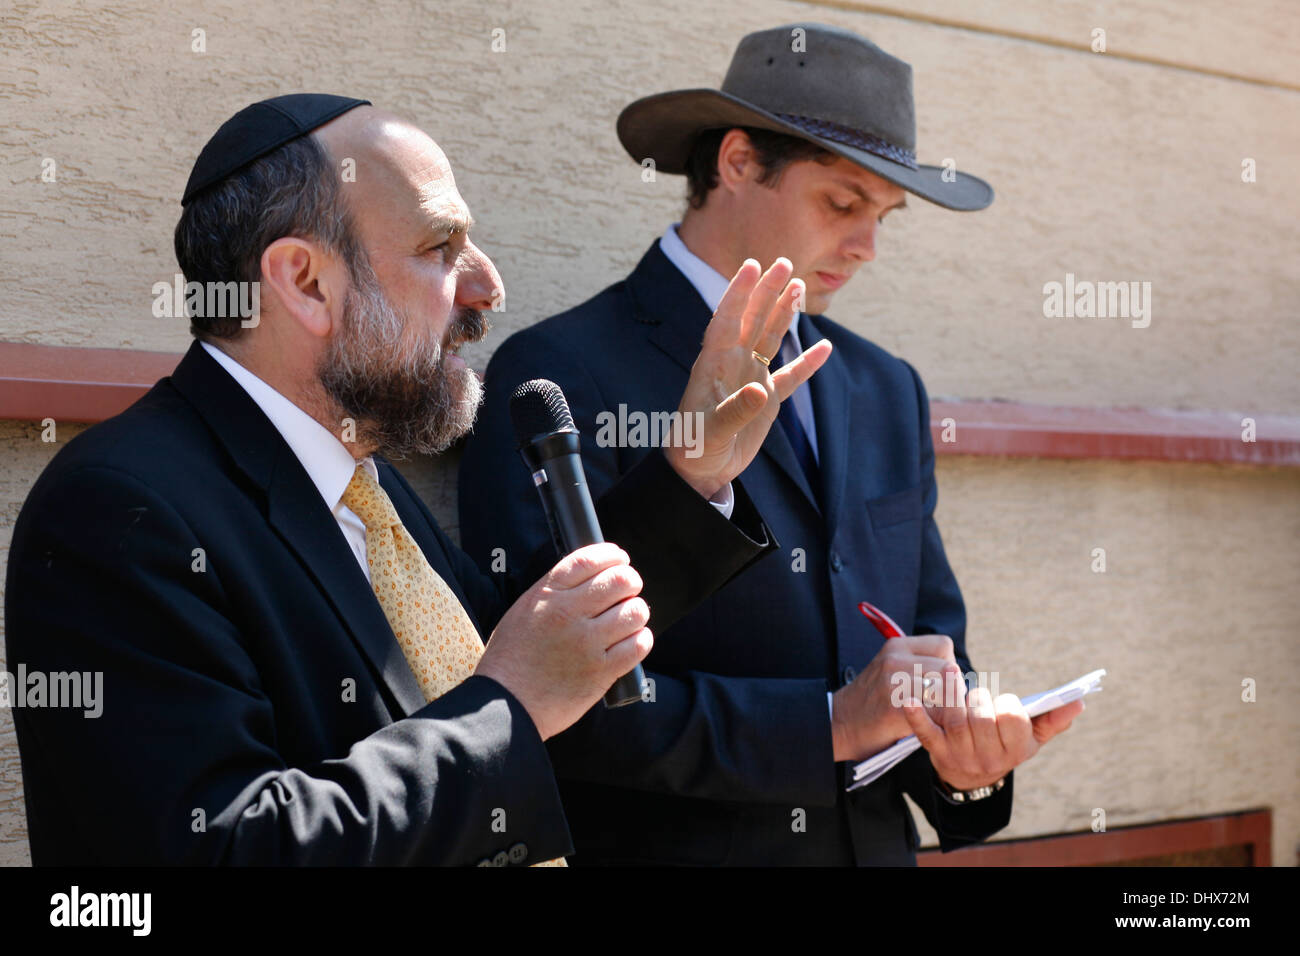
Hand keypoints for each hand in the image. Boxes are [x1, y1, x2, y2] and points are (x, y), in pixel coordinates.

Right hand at [475, 543, 652, 739]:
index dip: (612, 555)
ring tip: (627, 619)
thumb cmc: (512, 658)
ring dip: (636, 612)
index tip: (620, 559)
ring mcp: (587, 643)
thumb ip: (557, 591)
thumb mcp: (525, 610)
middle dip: (630, 581)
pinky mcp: (601, 672)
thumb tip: (594, 575)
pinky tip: (630, 641)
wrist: (506, 705)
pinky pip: (638, 644)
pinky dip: (640, 640)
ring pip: (635, 611)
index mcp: (547, 595)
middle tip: (628, 590)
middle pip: (620, 580)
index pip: (590, 559)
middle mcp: (568, 614)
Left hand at [665, 258, 832, 498]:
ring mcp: (751, 379)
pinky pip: (790, 375)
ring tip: (799, 286)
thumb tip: (760, 390)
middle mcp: (732, 364)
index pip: (726, 320)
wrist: (698, 471)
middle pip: (752, 319)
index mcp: (713, 365)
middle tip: (784, 263)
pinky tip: (825, 347)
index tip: (753, 267)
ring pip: (770, 338)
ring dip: (784, 313)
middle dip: (767, 291)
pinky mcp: (766, 400)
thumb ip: (735, 411)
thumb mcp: (710, 432)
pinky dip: (807, 363)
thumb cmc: (693, 448)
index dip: (738, 293)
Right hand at [830, 634, 959, 761]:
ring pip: (945, 692)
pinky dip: (935, 724)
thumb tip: (958, 676)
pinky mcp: (895, 709)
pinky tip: (924, 728)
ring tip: (935, 718)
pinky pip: (933, 714)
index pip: (944, 646)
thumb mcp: (890, 670)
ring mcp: (894, 683)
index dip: (949, 666)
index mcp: (896, 646)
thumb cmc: (872, 700)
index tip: (941, 684)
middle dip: (953, 689)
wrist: (837, 722)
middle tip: (943, 705)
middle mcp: (895, 659)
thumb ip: (918, 666)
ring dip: (947, 709)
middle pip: (948, 669)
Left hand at [902, 687, 1085, 791]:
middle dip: (979, 699)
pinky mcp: (935, 750)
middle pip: (981, 720)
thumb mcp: (1032, 738)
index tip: (1005, 700)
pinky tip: (909, 698)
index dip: (1008, 705)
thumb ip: (1054, 719)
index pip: (1013, 721)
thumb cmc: (1005, 745)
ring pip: (955, 722)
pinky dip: (916, 716)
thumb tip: (1079, 702)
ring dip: (951, 695)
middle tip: (977, 691)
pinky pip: (925, 733)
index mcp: (1014, 750)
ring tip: (951, 674)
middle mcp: (987, 757)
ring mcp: (959, 754)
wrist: (970, 776)